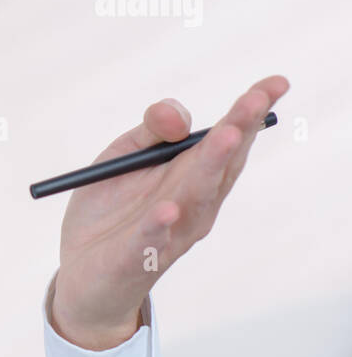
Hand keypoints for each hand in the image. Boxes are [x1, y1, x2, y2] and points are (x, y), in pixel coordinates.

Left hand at [51, 74, 289, 349]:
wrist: (82, 274)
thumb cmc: (110, 212)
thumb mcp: (123, 157)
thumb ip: (151, 130)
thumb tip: (177, 113)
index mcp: (189, 175)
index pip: (227, 140)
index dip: (249, 111)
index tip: (275, 82)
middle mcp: (191, 203)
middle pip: (218, 164)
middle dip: (237, 129)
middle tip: (256, 99)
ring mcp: (169, 232)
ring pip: (193, 196)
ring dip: (210, 166)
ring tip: (226, 136)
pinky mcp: (136, 257)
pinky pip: (149, 239)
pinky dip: (159, 224)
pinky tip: (167, 208)